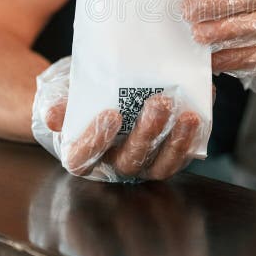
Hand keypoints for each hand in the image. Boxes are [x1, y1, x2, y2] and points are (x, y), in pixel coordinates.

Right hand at [31, 57, 207, 181]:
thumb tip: (53, 116)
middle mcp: (113, 164)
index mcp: (82, 154)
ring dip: (178, 141)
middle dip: (148, 133)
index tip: (111, 114)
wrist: (98, 91)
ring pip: (162, 164)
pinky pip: (183, 151)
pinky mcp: (167, 154)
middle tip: (159, 103)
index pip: (84, 157)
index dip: (97, 140)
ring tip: (188, 115)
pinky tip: (202, 107)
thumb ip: (58, 104)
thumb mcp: (61, 94)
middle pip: (130, 160)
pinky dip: (195, 133)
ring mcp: (143, 162)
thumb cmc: (77, 95)